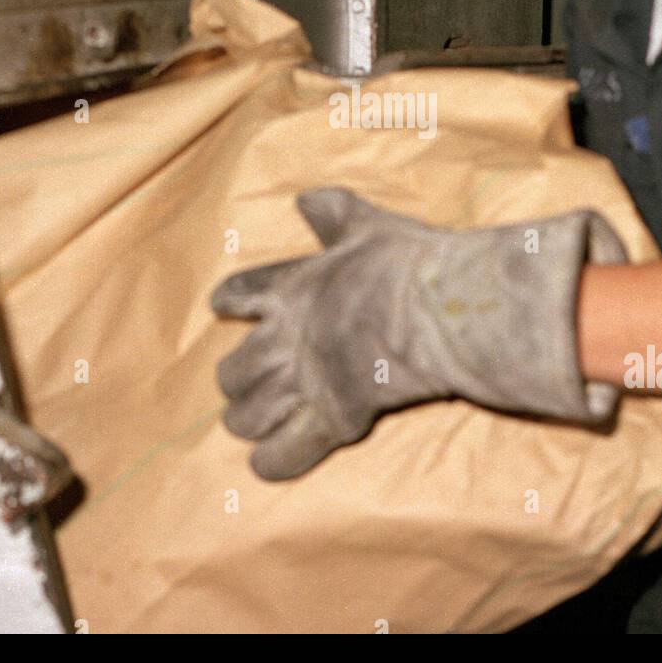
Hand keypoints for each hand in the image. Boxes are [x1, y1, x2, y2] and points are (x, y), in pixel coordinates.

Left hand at [211, 188, 626, 479]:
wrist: (440, 310)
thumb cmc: (408, 265)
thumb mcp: (368, 226)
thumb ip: (335, 215)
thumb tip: (307, 197)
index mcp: (293, 289)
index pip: (242, 294)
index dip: (230, 301)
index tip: (221, 305)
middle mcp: (287, 338)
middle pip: (236, 369)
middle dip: (238, 380)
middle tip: (244, 386)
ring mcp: (305, 381)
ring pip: (250, 413)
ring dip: (248, 420)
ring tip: (250, 426)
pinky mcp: (330, 418)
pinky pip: (286, 450)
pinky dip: (273, 461)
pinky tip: (266, 464)